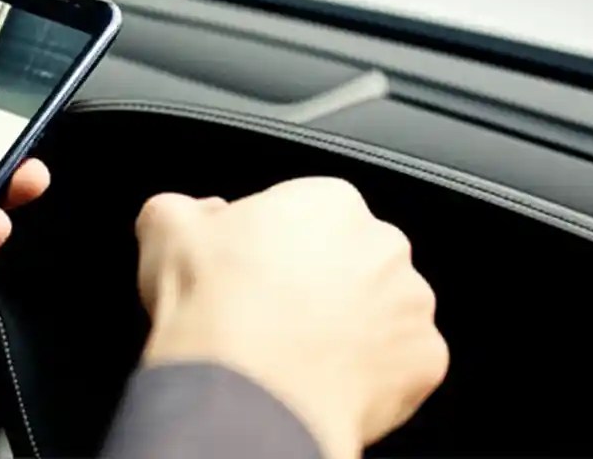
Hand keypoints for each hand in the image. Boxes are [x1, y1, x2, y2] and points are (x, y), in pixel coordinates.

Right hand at [135, 178, 447, 458]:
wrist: (246, 390)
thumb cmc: (212, 306)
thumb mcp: (166, 231)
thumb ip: (182, 209)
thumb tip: (193, 214)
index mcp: (329, 202)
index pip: (309, 217)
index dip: (275, 249)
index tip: (252, 276)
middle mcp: (383, 244)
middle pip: (354, 262)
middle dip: (323, 286)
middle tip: (276, 319)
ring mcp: (411, 304)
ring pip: (383, 314)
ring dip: (353, 330)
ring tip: (301, 357)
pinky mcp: (425, 360)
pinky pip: (400, 366)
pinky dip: (372, 376)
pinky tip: (328, 384)